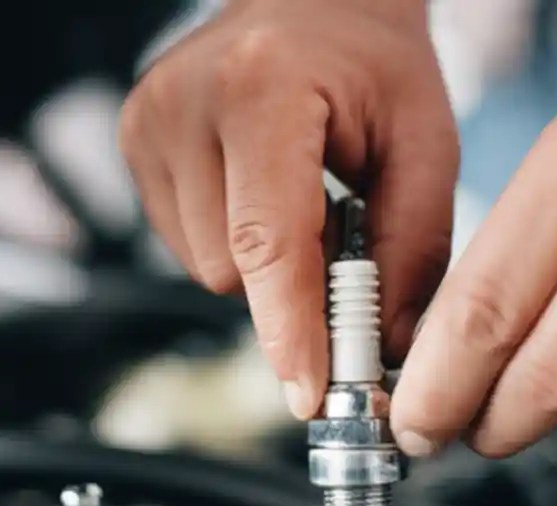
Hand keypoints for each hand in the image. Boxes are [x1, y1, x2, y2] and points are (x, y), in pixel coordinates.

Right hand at [119, 0, 457, 418]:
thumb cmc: (371, 62)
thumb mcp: (424, 144)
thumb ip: (413, 252)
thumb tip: (389, 352)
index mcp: (261, 88)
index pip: (267, 239)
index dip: (290, 328)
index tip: (312, 392)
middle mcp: (185, 103)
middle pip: (232, 269)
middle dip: (290, 287)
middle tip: (340, 246)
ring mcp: (148, 121)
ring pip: (204, 267)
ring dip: (259, 263)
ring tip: (298, 199)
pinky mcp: (133, 140)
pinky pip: (183, 245)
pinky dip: (229, 241)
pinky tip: (257, 192)